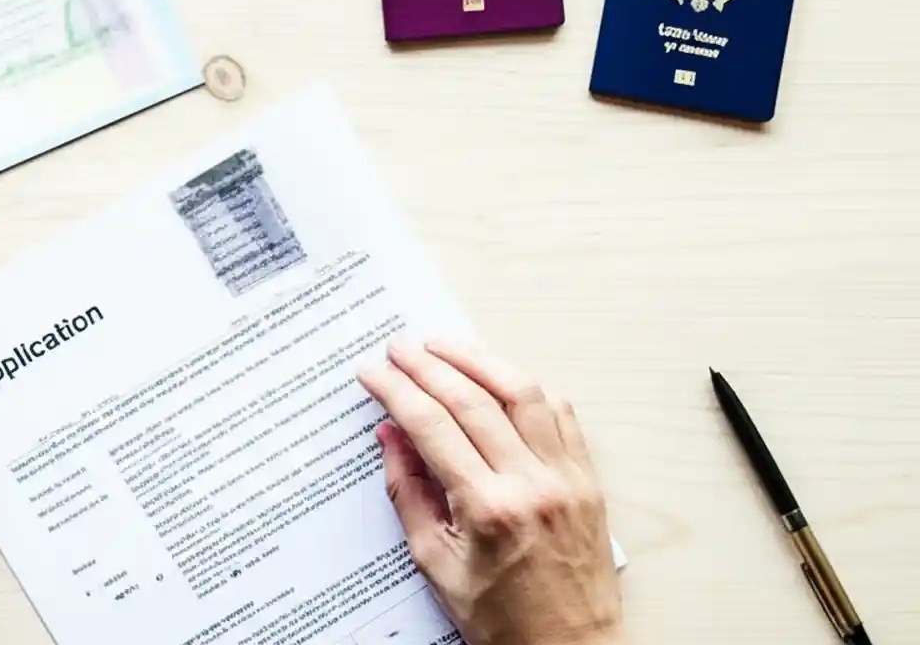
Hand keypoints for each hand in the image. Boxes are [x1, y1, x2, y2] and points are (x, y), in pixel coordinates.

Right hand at [359, 338, 623, 644]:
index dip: (397, 391)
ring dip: (478, 359)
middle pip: (473, 399)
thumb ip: (409, 495)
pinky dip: (526, 385)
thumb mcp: (436, 565)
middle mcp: (532, 484)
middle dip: (428, 365)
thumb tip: (390, 436)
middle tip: (399, 348)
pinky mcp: (587, 478)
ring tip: (443, 345)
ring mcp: (566, 477)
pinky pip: (561, 412)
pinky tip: (500, 374)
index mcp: (489, 509)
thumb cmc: (503, 622)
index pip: (433, 426)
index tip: (374, 373)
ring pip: (523, 391)